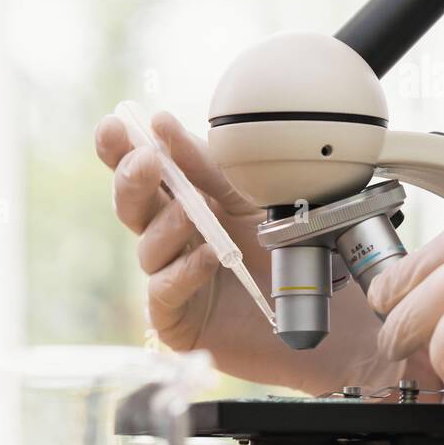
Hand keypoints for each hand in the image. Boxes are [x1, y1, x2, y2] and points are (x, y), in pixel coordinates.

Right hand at [94, 110, 406, 394]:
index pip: (145, 173)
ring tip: (191, 213)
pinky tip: (207, 257)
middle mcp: (175, 240)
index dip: (121, 150)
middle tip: (144, 161)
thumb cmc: (293, 254)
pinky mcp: (179, 319)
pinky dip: (184, 271)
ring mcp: (173, 280)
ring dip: (167, 226)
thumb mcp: (254, 198)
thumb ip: (211, 168)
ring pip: (147, 248)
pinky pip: (164, 291)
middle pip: (132, 208)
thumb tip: (163, 127)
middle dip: (130, 180)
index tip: (116, 124)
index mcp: (189, 202)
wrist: (327, 315)